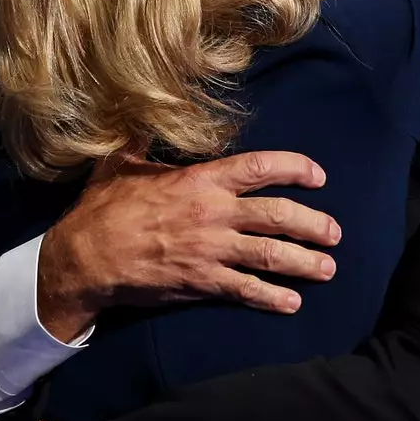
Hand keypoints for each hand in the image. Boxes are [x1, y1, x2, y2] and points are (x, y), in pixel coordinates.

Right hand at [37, 151, 341, 340]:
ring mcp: (211, 250)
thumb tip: (143, 116)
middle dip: (313, 223)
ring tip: (328, 268)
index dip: (295, 168)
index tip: (318, 176)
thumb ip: (142, 142)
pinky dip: (272, 298)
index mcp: (200, 180)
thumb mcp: (121, 164)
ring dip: (305, 262)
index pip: (260, 167)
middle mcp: (214, 213)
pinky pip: (246, 290)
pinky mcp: (202, 282)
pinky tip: (292, 304)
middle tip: (334, 232)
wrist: (85, 259)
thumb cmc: (103, 210)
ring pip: (271, 255)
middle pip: (278, 214)